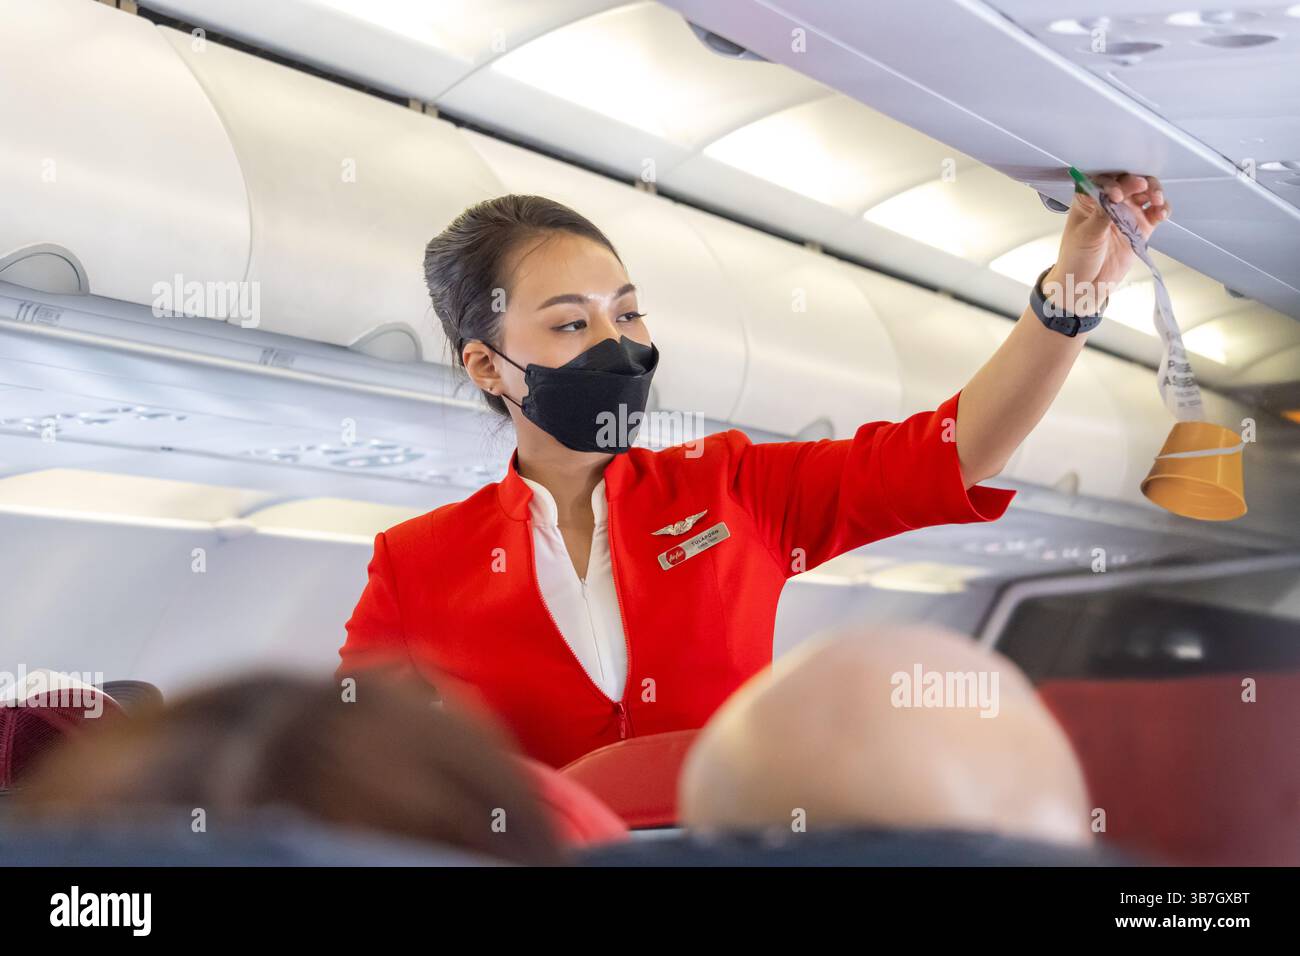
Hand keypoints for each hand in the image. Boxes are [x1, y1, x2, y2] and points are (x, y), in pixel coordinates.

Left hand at [1043, 172, 1170, 315]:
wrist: (1085, 284)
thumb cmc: (1076, 258)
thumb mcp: (1085, 235)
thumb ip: (1101, 215)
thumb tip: (1113, 196)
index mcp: (1089, 199)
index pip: (1103, 180)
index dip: (1112, 182)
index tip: (1116, 195)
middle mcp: (1109, 202)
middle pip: (1128, 181)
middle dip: (1138, 182)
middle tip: (1143, 188)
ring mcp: (1126, 213)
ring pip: (1145, 193)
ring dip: (1154, 192)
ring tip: (1156, 200)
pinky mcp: (1140, 227)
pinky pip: (1156, 212)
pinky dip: (1162, 209)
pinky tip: (1162, 213)